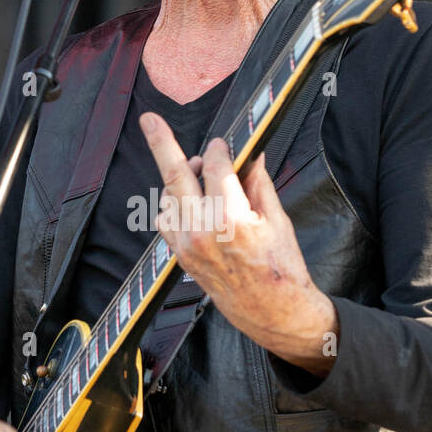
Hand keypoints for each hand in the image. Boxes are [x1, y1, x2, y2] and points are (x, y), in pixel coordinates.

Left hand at [139, 113, 339, 374]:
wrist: (273, 312)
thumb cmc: (282, 267)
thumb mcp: (278, 220)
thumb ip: (258, 184)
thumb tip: (250, 155)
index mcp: (231, 217)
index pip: (214, 166)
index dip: (219, 149)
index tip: (223, 143)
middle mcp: (202, 230)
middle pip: (176, 175)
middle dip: (161, 142)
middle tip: (149, 119)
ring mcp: (187, 245)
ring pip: (168, 197)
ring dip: (179, 179)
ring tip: (197, 175)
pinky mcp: (181, 257)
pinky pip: (166, 220)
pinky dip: (173, 204)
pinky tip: (190, 201)